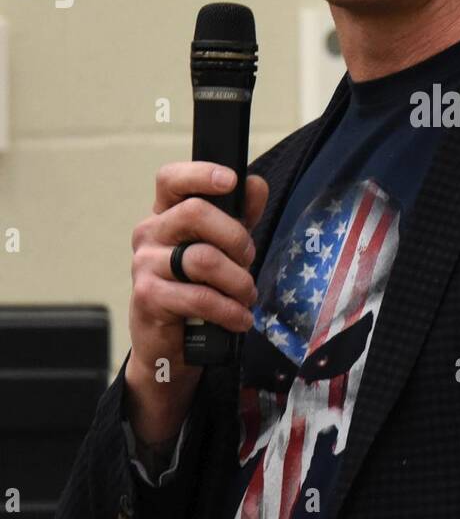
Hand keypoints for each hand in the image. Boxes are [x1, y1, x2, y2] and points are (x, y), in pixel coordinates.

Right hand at [125, 163, 268, 438]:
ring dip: (238, 281)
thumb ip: (239, 216)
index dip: (200, 174)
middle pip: (195, 213)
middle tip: (249, 258)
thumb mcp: (222, 248)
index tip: (231, 181)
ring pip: (203, 259)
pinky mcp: (148, 297)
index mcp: (165, 214)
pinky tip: (239, 318)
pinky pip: (199, 297)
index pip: (171, 179)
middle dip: (235, 237)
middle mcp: (149, 234)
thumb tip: (256, 184)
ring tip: (246, 295)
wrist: (170, 344)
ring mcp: (144, 264)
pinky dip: (229, 310)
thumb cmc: (196, 287)